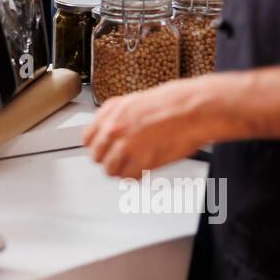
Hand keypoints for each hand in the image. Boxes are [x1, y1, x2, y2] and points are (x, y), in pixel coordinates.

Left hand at [83, 76, 218, 177]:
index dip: (97, 146)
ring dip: (121, 169)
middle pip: (97, 156)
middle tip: (120, 159)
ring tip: (133, 165)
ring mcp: (125, 146)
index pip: (87, 138)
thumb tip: (109, 132)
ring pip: (110, 170)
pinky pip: (128, 177)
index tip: (103, 149)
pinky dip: (135, 175)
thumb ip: (118, 118)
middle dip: (108, 159)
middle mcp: (114, 128)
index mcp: (111, 111)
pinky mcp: (140, 161)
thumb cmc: (172, 103)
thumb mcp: (135, 101)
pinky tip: (143, 168)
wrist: (192, 109)